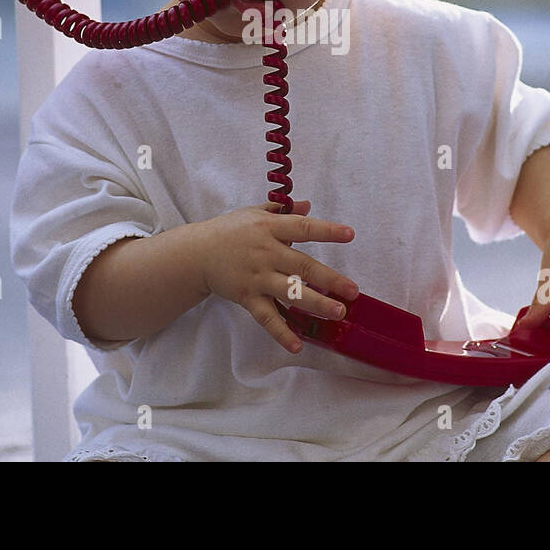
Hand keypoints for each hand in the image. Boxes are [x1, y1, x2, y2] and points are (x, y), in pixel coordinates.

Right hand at [193, 200, 359, 352]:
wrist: (196, 253)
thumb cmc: (230, 230)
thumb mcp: (255, 213)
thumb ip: (283, 211)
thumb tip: (309, 204)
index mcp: (269, 228)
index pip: (302, 227)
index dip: (326, 231)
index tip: (349, 234)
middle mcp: (265, 253)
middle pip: (301, 266)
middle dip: (329, 279)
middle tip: (353, 291)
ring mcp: (256, 277)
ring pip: (289, 293)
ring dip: (315, 304)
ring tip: (338, 312)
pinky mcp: (247, 297)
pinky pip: (266, 317)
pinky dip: (281, 332)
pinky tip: (297, 345)